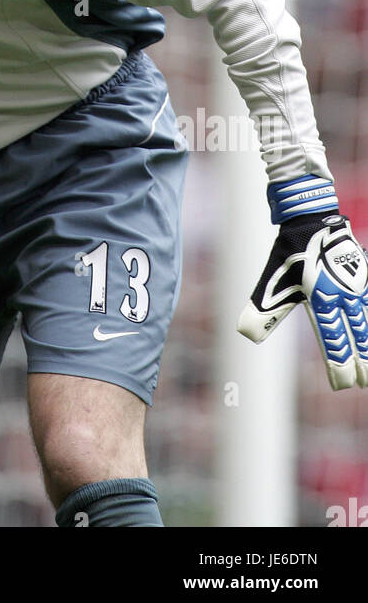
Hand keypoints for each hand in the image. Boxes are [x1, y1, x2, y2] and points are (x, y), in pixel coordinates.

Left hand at [238, 211, 367, 389]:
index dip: (337, 365)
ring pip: (367, 322)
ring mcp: (357, 286)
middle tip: (363, 384)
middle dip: (360, 362)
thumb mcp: (274, 281)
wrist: (311, 217)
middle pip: (355, 337)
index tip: (341, 385)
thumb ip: (266, 310)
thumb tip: (246, 334)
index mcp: (321, 300)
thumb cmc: (289, 250)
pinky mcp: (364, 276)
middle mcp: (343, 296)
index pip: (332, 341)